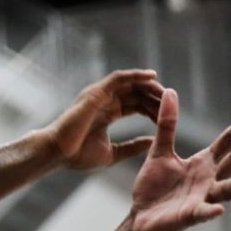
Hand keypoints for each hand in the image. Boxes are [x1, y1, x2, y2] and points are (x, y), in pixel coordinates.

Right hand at [41, 69, 163, 170]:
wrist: (57, 153)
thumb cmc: (77, 156)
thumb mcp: (113, 153)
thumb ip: (132, 147)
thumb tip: (152, 143)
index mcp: (108, 114)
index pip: (136, 106)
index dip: (153, 109)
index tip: (169, 115)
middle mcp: (104, 101)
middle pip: (137, 93)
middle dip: (155, 97)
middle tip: (174, 101)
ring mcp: (99, 95)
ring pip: (131, 83)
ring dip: (150, 85)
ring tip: (166, 91)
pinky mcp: (95, 92)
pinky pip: (119, 78)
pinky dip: (136, 75)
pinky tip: (153, 77)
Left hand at [129, 89, 230, 230]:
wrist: (141, 216)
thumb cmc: (155, 186)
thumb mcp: (160, 151)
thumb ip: (167, 125)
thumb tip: (170, 91)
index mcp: (203, 162)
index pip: (228, 140)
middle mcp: (208, 179)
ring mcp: (202, 198)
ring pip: (227, 188)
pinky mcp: (190, 215)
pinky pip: (203, 213)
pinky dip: (211, 210)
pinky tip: (218, 208)